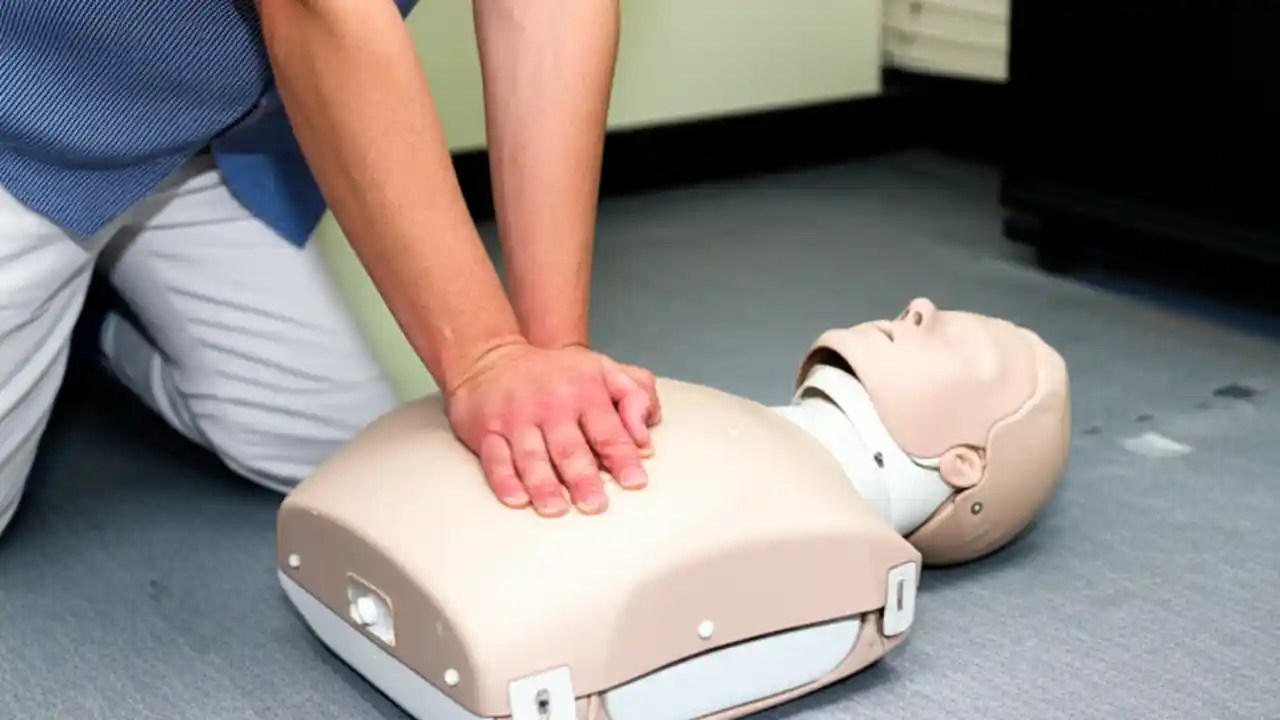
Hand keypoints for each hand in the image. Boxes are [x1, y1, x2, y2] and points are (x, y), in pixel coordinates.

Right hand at [445, 340, 652, 516]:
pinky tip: (517, 499)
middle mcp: (550, 405)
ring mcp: (516, 418)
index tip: (634, 482)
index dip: (622, 457)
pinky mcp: (486, 431)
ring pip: (531, 456)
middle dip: (582, 477)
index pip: (607, 431)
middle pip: (569, 448)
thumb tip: (644, 439)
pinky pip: (495, 459)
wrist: (492, 359)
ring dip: (544, 484)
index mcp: (584, 391)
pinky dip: (504, 480)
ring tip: (557, 509)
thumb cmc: (557, 374)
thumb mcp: (603, 370)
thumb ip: (635, 397)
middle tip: (595, 504)